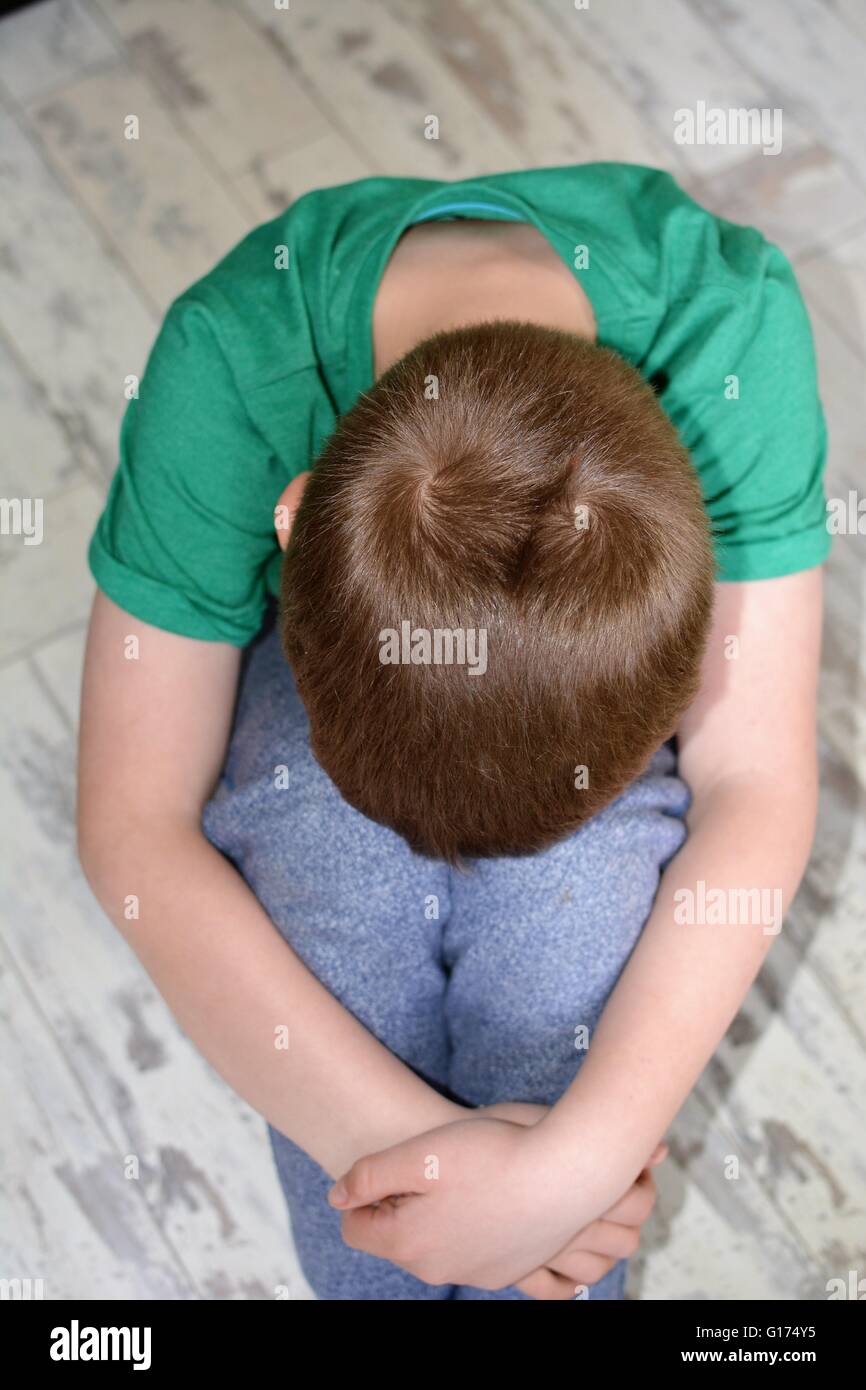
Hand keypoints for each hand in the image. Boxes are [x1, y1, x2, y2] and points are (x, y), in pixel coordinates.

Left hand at [328, 1115, 654, 1291]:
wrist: (566, 1175)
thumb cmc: (491, 1158)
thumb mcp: (419, 1155)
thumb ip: (368, 1176)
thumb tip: (338, 1197)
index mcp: (407, 1243)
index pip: (354, 1227)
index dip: (365, 1193)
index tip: (392, 1167)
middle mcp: (437, 1269)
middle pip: (395, 1238)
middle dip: (402, 1204)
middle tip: (432, 1168)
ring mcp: (477, 1274)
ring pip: (435, 1244)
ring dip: (438, 1214)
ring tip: (465, 1177)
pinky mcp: (510, 1271)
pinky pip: (473, 1251)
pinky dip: (473, 1226)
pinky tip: (492, 1195)